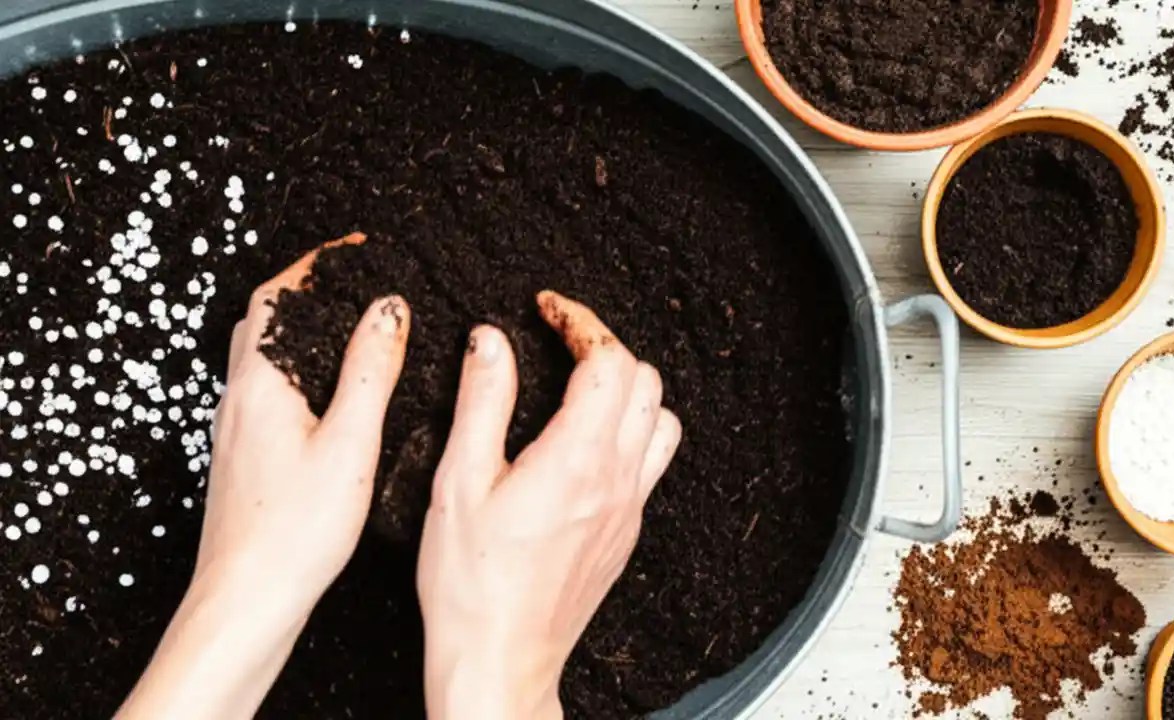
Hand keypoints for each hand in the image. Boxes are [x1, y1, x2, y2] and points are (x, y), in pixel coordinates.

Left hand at [195, 233, 408, 608]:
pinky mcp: (243, 457)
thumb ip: (371, 369)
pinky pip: (270, 389)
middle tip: (358, 278)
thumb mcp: (350, 441)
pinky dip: (302, 368)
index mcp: (260, 382)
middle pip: (265, 320)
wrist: (245, 600)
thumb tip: (388, 307)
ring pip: (266, 356)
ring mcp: (235, 429)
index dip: (317, 264)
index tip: (358, 249)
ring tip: (353, 325)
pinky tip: (333, 393)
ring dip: (305, 329)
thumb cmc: (296, 530)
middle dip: (311, 290)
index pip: (278, 295)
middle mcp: (238, 398)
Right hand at [418, 291, 681, 719]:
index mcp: (576, 458)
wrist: (501, 661)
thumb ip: (482, 402)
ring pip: (661, 419)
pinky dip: (632, 429)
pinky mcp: (627, 531)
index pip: (607, 359)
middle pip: (644, 380)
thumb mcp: (459, 481)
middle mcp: (616, 478)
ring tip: (581, 385)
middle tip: (559, 340)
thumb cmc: (470, 583)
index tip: (548, 309)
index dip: (580, 319)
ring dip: (629, 387)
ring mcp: (629, 506)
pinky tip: (587, 441)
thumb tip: (491, 342)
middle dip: (604, 346)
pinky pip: (652, 461)